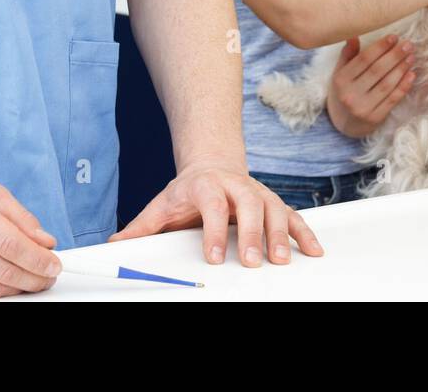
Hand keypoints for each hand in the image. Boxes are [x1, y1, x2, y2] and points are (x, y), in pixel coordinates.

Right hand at [0, 170, 61, 297]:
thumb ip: (20, 217)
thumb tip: (46, 241)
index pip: (12, 244)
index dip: (38, 259)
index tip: (54, 265)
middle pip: (4, 270)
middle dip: (34, 279)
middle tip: (49, 277)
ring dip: (18, 289)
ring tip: (34, 282)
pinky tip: (8, 282)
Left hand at [108, 153, 323, 266]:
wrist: (211, 165)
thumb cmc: (186, 192)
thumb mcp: (162, 205)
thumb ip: (141, 227)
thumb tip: (114, 246)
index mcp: (206, 186)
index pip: (211, 204)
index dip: (213, 229)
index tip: (213, 256)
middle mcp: (236, 186)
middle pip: (247, 204)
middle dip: (252, 232)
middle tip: (252, 260)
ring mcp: (258, 193)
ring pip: (274, 209)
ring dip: (280, 234)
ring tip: (280, 260)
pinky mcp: (274, 203)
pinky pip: (293, 216)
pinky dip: (304, 233)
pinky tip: (313, 251)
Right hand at [326, 35, 415, 137]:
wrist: (344, 124)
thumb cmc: (343, 92)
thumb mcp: (340, 73)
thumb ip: (347, 55)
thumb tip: (354, 35)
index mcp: (341, 80)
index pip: (363, 60)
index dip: (380, 47)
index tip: (394, 37)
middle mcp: (351, 94)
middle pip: (377, 71)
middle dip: (394, 56)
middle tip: (408, 45)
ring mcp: (363, 108)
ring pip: (387, 84)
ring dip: (401, 69)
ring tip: (411, 57)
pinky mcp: (376, 118)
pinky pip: (393, 99)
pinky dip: (403, 86)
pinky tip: (411, 74)